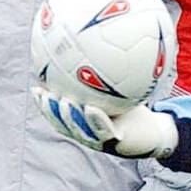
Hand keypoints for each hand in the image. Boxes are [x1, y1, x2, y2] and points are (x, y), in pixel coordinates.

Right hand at [32, 86, 177, 157]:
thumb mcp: (120, 92)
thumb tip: (96, 49)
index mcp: (84, 123)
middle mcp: (88, 133)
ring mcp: (101, 139)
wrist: (155, 133)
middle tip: (43, 94)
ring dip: (68, 117)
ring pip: (79, 130)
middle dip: (50, 110)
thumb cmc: (135, 111)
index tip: (36, 87)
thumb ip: (105, 77)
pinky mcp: (117, 141)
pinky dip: (95, 120)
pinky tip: (91, 108)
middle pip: (63, 124)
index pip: (58, 115)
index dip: (44, 104)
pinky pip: (104, 130)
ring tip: (62, 102)